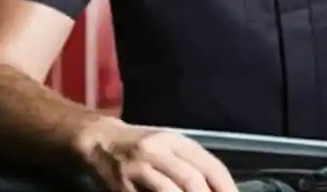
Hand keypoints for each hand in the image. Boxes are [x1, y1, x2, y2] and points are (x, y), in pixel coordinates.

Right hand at [76, 118, 235, 191]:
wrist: (101, 140)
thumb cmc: (142, 145)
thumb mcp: (169, 145)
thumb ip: (192, 164)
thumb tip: (219, 189)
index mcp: (176, 140)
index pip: (209, 164)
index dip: (226, 186)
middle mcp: (158, 149)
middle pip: (191, 179)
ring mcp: (138, 167)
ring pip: (169, 190)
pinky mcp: (122, 184)